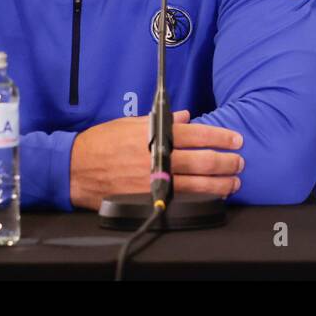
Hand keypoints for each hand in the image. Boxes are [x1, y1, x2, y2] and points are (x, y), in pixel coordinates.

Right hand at [69, 109, 243, 209]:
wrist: (75, 168)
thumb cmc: (102, 142)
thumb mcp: (130, 122)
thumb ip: (162, 120)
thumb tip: (186, 116)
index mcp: (157, 134)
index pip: (199, 134)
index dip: (221, 137)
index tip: (236, 139)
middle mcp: (159, 156)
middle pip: (203, 160)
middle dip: (227, 162)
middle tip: (239, 162)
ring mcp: (154, 179)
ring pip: (197, 183)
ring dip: (220, 183)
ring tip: (234, 182)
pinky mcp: (148, 197)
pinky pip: (180, 199)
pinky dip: (199, 198)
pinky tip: (212, 197)